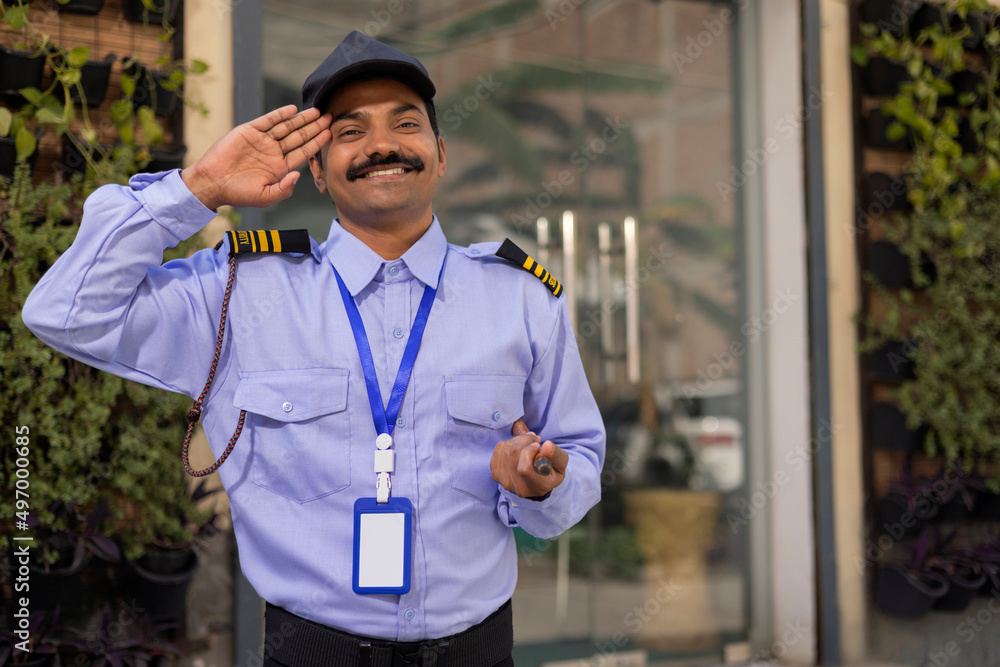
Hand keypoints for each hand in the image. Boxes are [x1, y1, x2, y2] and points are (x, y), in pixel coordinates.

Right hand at [181, 105, 331, 210]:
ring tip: (316, 111)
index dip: (317, 143)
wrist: (212, 182)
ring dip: (301, 119)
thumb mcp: (266, 197)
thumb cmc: (238, 194)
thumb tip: (299, 175)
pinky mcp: (249, 131)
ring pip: (286, 127)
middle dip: (314, 127)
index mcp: (280, 167)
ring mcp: (262, 141)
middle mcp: (274, 152)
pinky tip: (293, 110)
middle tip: (329, 117)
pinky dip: (280, 114)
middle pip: (299, 137)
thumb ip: (284, 189)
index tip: (330, 134)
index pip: (303, 152)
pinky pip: (268, 120)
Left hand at [490, 418, 568, 498]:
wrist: (537, 481)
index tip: (538, 445)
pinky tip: (518, 447)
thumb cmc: (551, 470)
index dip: (529, 451)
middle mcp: (519, 488)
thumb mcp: (561, 464)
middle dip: (525, 440)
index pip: (524, 469)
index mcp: (538, 487)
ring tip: (527, 443)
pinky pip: (498, 449)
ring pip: (505, 449)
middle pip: (514, 454)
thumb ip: (557, 455)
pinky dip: (508, 443)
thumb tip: (547, 445)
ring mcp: (505, 482)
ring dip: (518, 440)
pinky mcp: (496, 474)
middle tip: (535, 440)